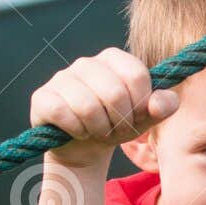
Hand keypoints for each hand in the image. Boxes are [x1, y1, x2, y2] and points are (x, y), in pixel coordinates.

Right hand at [30, 47, 179, 168]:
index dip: (140, 104)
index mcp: (114, 58)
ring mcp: (61, 77)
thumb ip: (163, 106)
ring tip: (98, 130)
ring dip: (99, 129)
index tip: (136, 116)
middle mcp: (86, 62)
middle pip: (114, 93)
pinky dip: (77, 131)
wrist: (85, 146)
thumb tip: (160, 102)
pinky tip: (78, 131)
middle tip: (116, 129)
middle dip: (121, 121)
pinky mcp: (43, 97)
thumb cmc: (118, 124)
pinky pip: (63, 114)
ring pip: (88, 106)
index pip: (136, 75)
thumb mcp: (146, 117)